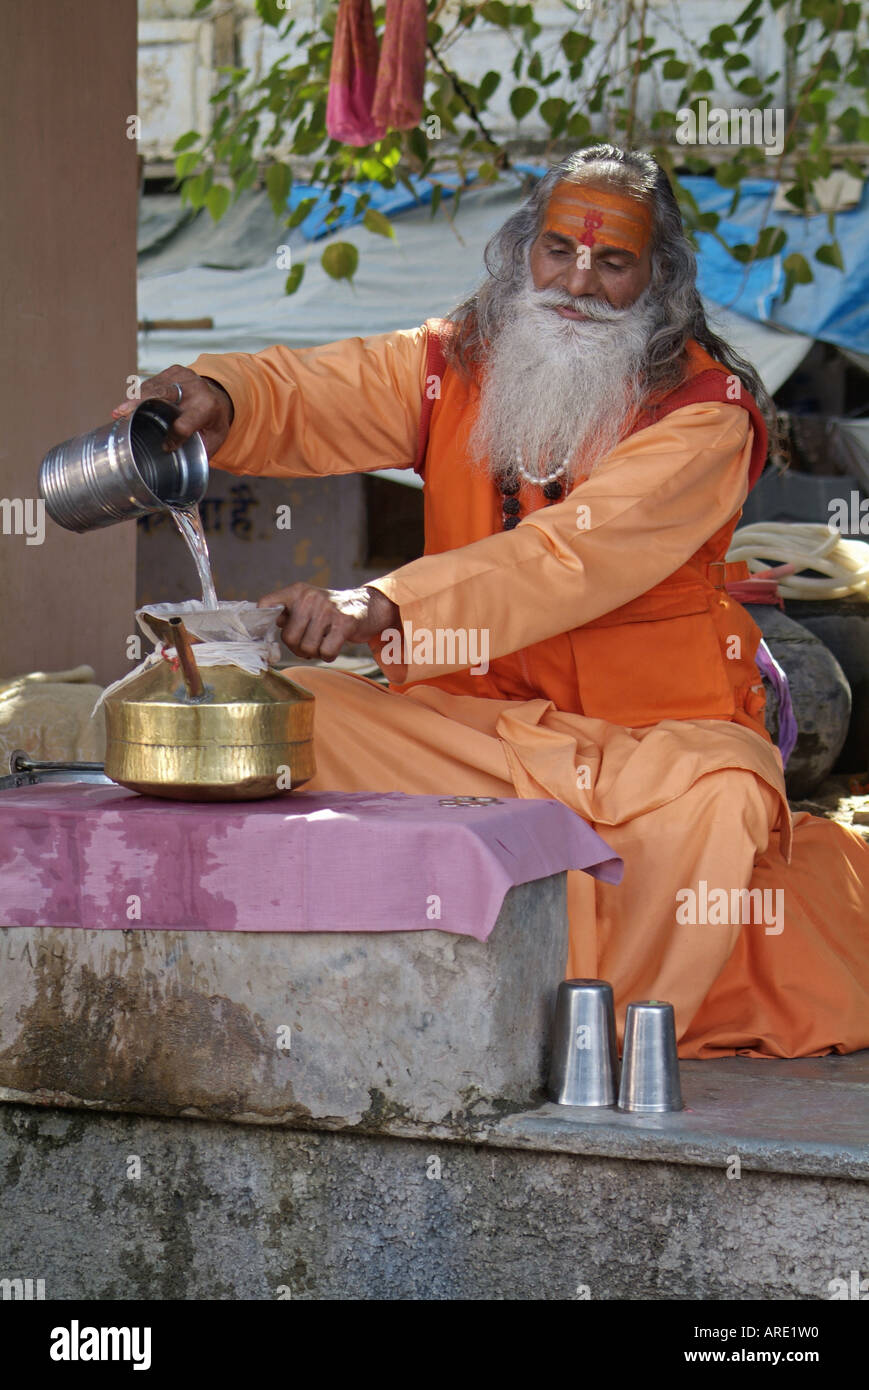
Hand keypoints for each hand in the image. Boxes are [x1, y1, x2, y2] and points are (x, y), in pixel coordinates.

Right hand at [110, 366, 233, 456]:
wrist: (219, 394)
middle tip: (122, 412)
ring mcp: (182, 376)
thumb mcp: (216, 438)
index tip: (166, 447)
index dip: (174, 436)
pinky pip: (152, 383)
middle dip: (140, 402)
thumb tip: (186, 467)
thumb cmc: (214, 420)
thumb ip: (202, 450)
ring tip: (121, 413)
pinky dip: (140, 395)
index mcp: (207, 407)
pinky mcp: (172, 371)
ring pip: (153, 387)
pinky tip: (130, 406)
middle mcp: (194, 387)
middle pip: (163, 394)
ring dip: (135, 400)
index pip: (184, 423)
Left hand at [258, 583, 399, 661]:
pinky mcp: (344, 623)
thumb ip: (287, 614)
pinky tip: (333, 647)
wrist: (367, 606)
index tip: (267, 635)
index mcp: (297, 591)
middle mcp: (310, 597)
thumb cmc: (330, 611)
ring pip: (307, 647)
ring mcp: (327, 610)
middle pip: (288, 637)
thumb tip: (267, 629)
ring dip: (314, 653)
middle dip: (297, 648)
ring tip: (322, 643)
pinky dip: (328, 655)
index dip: (260, 623)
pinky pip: (326, 652)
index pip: (266, 604)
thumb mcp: (307, 604)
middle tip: (308, 643)